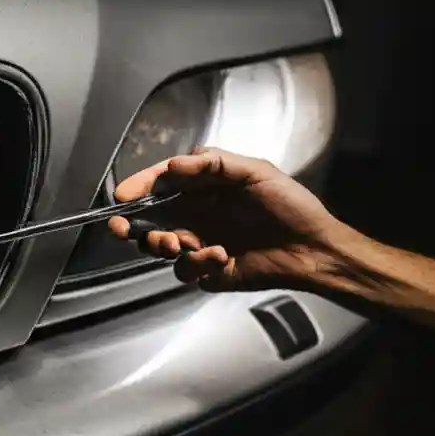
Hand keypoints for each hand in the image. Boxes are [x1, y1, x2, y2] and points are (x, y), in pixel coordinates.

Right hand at [109, 147, 350, 292]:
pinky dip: (198, 263)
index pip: (161, 185)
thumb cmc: (291, 206)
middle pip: (148, 220)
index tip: (123, 196)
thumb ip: (213, 164)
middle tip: (121, 229)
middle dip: (130, 225)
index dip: (139, 188)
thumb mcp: (256, 171)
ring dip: (161, 244)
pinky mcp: (207, 271)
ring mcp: (199, 244)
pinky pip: (185, 270)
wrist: (313, 249)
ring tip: (180, 244)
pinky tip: (221, 256)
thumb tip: (172, 166)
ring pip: (159, 246)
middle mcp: (196, 215)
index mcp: (204, 189)